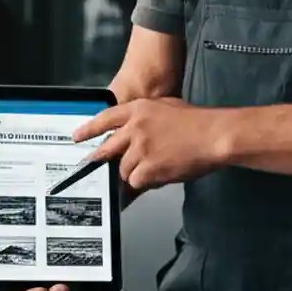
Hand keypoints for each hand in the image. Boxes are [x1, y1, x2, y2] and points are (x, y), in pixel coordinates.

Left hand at [73, 98, 228, 191]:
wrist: (214, 135)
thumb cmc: (198, 123)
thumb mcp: (167, 108)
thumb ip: (146, 119)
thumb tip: (135, 133)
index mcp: (138, 110)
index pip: (105, 118)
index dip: (89, 129)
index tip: (77, 137)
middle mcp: (134, 128)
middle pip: (108, 149)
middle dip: (101, 161)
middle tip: (95, 168)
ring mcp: (140, 148)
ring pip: (124, 169)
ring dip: (136, 173)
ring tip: (156, 168)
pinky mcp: (148, 167)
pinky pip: (137, 181)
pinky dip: (147, 182)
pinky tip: (161, 175)